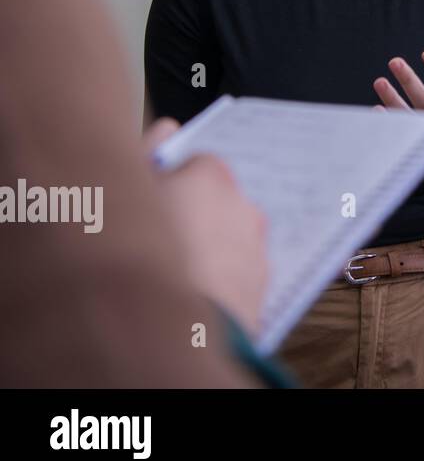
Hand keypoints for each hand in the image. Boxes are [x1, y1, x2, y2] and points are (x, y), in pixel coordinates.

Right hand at [145, 118, 268, 334]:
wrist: (171, 332)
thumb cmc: (136, 256)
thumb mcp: (125, 192)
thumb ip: (147, 152)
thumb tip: (167, 128)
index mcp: (212, 176)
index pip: (195, 165)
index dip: (171, 184)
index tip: (153, 203)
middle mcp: (245, 207)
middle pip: (217, 202)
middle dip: (194, 216)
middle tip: (160, 240)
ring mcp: (257, 249)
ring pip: (231, 239)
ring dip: (211, 249)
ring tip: (176, 273)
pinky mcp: (262, 289)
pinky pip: (239, 275)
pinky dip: (223, 280)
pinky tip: (196, 294)